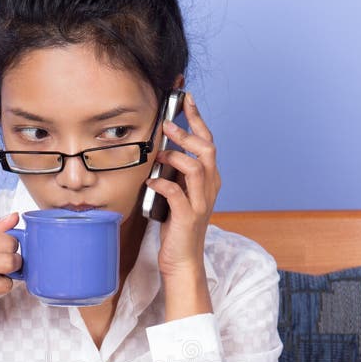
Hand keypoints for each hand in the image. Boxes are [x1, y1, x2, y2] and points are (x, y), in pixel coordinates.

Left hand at [146, 92, 220, 281]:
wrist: (182, 260)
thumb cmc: (177, 227)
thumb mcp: (178, 194)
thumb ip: (176, 174)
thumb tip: (160, 150)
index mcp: (209, 180)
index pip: (208, 143)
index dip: (198, 120)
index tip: (186, 101)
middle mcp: (210, 188)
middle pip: (207, 150)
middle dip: (187, 133)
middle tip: (167, 124)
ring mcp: (201, 203)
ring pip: (196, 168)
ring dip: (175, 156)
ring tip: (158, 155)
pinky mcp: (188, 217)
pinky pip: (176, 193)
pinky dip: (162, 184)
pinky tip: (151, 182)